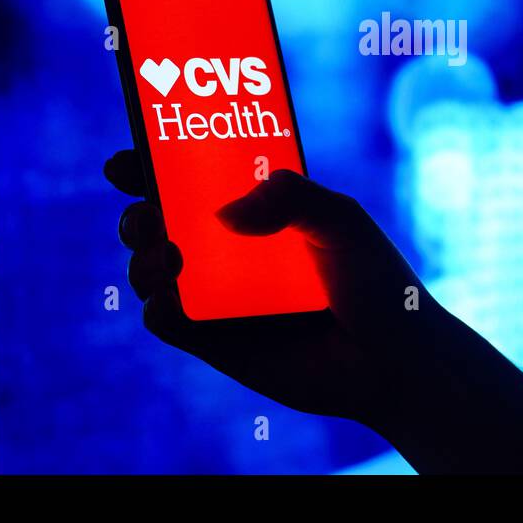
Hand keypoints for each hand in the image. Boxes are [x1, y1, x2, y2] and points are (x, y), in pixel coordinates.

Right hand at [104, 149, 437, 424]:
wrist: (395, 364)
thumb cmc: (378, 285)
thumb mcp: (341, 220)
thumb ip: (290, 196)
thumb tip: (222, 216)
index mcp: (260, 209)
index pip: (196, 176)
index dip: (153, 164)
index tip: (127, 159)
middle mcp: (231, 250)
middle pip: (159, 219)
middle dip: (137, 211)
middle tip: (149, 213)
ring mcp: (219, 296)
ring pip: (152, 268)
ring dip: (142, 257)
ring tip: (168, 256)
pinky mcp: (215, 342)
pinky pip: (166, 321)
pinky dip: (156, 306)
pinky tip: (170, 297)